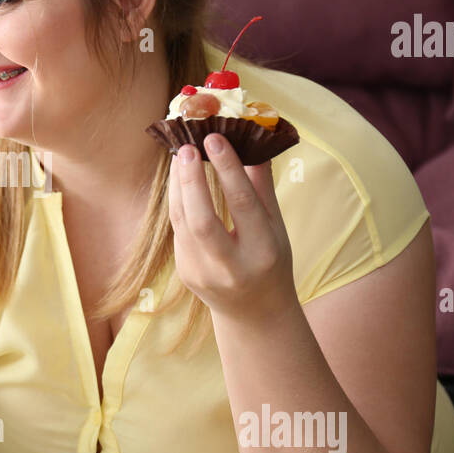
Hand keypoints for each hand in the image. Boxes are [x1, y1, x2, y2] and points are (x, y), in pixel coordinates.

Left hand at [167, 132, 296, 321]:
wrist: (254, 313)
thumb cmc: (270, 261)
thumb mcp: (276, 228)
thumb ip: (262, 187)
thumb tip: (253, 140)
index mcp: (263, 252)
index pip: (243, 205)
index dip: (228, 170)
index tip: (215, 139)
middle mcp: (231, 267)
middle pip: (203, 220)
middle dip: (192, 180)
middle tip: (187, 146)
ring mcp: (203, 273)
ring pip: (182, 223)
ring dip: (178, 186)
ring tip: (180, 156)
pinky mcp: (184, 272)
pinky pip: (177, 230)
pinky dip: (177, 201)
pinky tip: (179, 180)